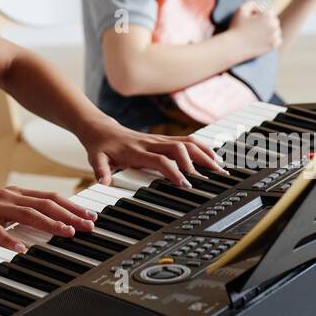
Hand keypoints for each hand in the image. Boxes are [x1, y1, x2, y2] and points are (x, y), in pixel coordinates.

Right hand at [0, 187, 95, 251]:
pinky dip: (10, 238)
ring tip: (65, 233)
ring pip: (26, 214)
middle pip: (44, 204)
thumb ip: (22, 211)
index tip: (89, 216)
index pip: (49, 197)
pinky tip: (21, 247)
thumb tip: (47, 220)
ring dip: (49, 224)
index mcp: (15, 193)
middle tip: (87, 225)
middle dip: (68, 214)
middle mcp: (7, 196)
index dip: (71, 206)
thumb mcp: (1, 208)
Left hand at [75, 116, 229, 186]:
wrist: (102, 130)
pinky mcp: (164, 139)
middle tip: (211, 178)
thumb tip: (103, 182)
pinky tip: (213, 158)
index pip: (160, 160)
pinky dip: (202, 148)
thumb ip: (100, 170)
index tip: (185, 184)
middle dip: (197, 162)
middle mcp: (151, 143)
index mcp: (137, 151)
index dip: (174, 171)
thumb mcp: (96, 159)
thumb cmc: (101, 147)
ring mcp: (159, 140)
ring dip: (204, 154)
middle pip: (180, 148)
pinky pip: (187, 141)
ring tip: (220, 168)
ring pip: (187, 143)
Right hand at [227, 0, 280, 59]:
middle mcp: (274, 26)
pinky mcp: (273, 46)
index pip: (270, 12)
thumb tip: (258, 4)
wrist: (234, 46)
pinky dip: (272, 39)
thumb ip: (251, 3)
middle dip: (266, 22)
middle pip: (274, 21)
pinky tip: (262, 39)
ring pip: (276, 30)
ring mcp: (274, 37)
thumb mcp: (241, 10)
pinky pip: (278, 40)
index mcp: (268, 16)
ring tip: (257, 33)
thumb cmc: (236, 27)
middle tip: (254, 26)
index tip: (253, 19)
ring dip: (270, 31)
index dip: (261, 15)